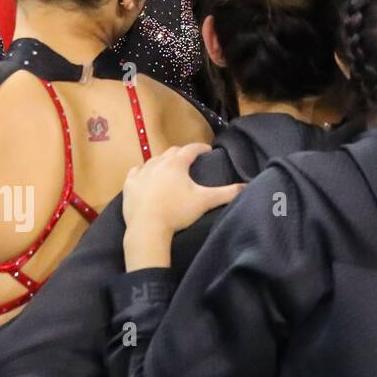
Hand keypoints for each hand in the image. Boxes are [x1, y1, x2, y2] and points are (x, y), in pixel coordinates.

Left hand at [122, 143, 242, 269]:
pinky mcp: (129, 184)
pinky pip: (137, 171)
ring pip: (154, 160)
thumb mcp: (206, 201)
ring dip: (163, 161)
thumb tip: (247, 186)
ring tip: (170, 170)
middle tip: (190, 161)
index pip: (191, 149)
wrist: (147, 228)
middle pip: (172, 152)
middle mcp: (158, 163)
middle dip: (182, 154)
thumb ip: (227, 193)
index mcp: (177, 163)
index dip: (201, 148)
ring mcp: (142, 173)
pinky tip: (146, 176)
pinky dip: (144, 171)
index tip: (208, 151)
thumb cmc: (178, 212)